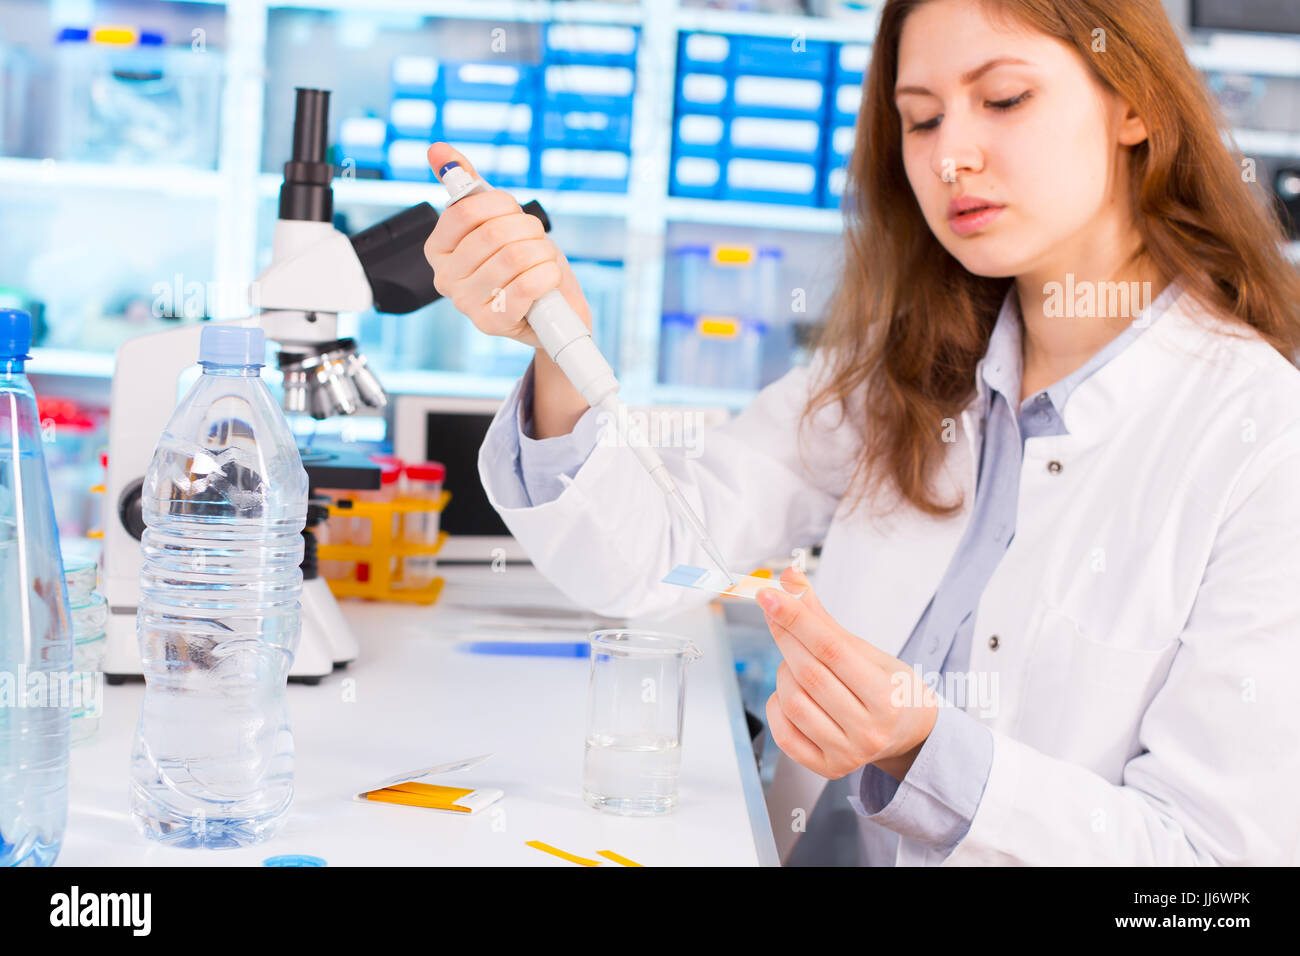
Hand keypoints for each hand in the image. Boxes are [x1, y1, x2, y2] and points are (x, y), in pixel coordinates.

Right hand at [422, 142, 592, 348]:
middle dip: (528, 231)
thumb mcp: (497, 220)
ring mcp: (466, 304)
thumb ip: (468, 187)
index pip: (466, 211)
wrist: (551, 308)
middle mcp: (445, 278)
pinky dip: (547, 276)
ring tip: (544, 261)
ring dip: (542, 253)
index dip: (502, 205)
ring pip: (514, 258)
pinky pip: (525, 287)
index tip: (515, 212)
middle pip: (493, 234)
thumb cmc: (524, 262)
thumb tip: (438, 150)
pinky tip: (549, 277)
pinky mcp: (492, 324)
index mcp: (438, 248)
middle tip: (536, 240)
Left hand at [758, 566, 938, 781]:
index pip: (831, 649)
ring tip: (797, 665)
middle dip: (785, 636)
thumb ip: (823, 620)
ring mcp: (848, 754)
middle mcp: (869, 730)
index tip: (769, 595)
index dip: (796, 619)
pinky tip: (791, 693)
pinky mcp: (828, 768)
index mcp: (886, 695)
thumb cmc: (888, 686)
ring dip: (783, 672)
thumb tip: (790, 579)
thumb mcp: (867, 650)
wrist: (908, 734)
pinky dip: (777, 705)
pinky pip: (783, 733)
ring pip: (792, 701)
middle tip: (776, 615)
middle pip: (808, 673)